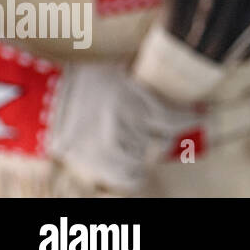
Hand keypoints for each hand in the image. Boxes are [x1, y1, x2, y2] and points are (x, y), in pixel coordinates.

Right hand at [46, 62, 199, 194]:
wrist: (45, 102)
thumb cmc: (82, 81)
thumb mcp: (120, 72)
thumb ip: (144, 82)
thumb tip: (169, 79)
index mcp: (137, 102)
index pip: (175, 118)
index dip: (193, 120)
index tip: (203, 117)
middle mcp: (130, 126)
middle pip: (162, 140)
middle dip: (167, 136)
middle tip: (167, 134)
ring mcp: (114, 147)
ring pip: (146, 159)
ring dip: (146, 153)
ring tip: (141, 145)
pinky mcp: (99, 163)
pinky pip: (128, 178)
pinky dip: (135, 175)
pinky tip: (136, 169)